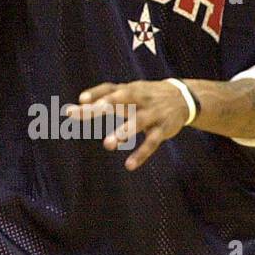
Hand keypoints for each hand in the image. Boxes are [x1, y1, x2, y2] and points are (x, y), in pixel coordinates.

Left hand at [63, 80, 191, 171]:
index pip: (110, 88)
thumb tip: (71, 108)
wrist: (182, 97)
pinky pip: (151, 143)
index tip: (81, 99)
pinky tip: (129, 165)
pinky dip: (141, 154)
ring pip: (138, 122)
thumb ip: (101, 101)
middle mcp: (140, 99)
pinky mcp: (162, 129)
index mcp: (129, 90)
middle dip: (109, 103)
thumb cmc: (144, 97)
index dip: (97, 93)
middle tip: (93, 108)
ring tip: (107, 144)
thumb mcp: (127, 94)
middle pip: (123, 100)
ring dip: (124, 132)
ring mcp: (152, 114)